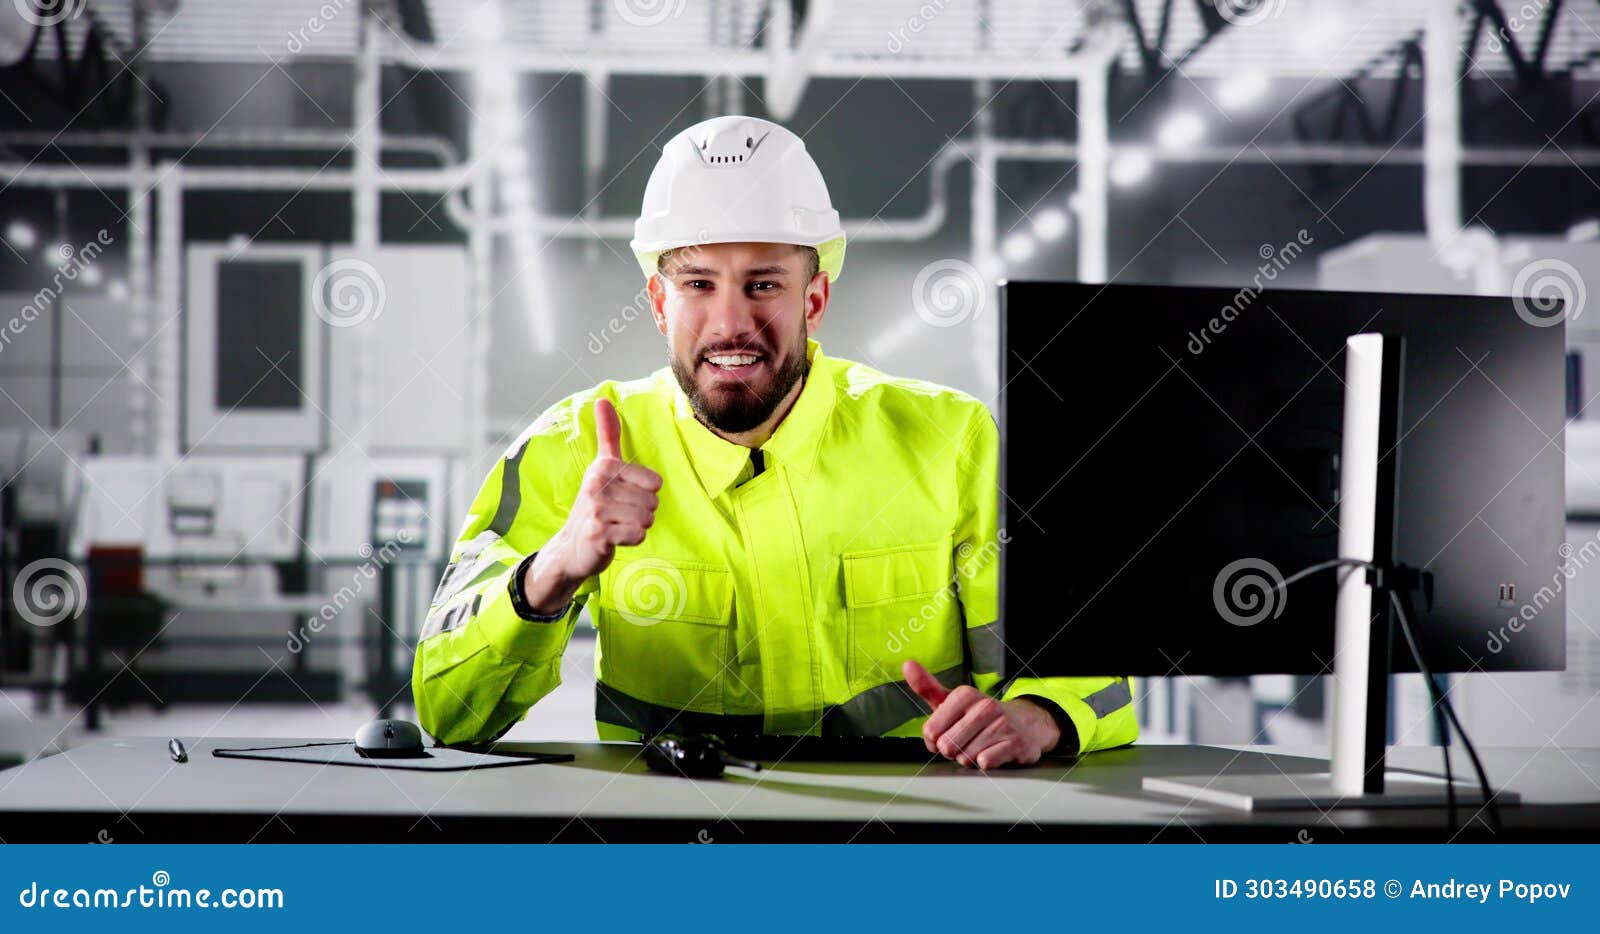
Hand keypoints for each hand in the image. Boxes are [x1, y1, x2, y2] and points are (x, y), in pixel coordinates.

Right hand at [522, 398, 662, 613]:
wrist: (571, 547)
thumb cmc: (594, 505)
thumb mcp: (601, 467)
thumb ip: (608, 434)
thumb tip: (602, 399)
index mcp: (604, 467)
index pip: (655, 482)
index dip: (646, 494)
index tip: (624, 497)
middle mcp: (598, 485)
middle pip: (653, 502)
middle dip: (642, 513)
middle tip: (620, 515)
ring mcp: (596, 510)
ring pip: (647, 519)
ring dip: (638, 527)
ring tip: (618, 526)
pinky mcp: (598, 534)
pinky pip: (638, 534)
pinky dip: (633, 540)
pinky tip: (616, 538)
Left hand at [903, 659, 1058, 768]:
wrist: (1025, 723)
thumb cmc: (980, 715)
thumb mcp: (953, 699)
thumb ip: (927, 686)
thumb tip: (907, 664)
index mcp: (965, 695)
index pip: (930, 731)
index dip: (935, 739)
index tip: (947, 732)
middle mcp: (985, 706)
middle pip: (947, 746)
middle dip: (952, 751)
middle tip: (965, 741)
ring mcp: (1003, 724)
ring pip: (965, 758)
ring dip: (969, 758)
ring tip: (980, 745)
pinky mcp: (1016, 744)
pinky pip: (985, 763)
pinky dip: (986, 763)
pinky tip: (993, 752)